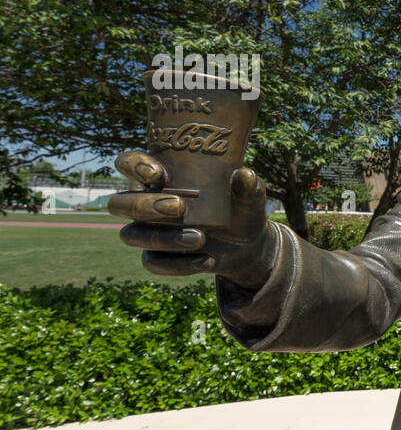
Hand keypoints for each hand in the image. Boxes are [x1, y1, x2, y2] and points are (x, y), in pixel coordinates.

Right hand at [108, 151, 275, 286]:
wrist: (247, 245)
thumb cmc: (241, 209)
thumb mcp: (250, 197)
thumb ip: (248, 186)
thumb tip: (244, 175)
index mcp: (164, 178)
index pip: (130, 164)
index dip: (134, 165)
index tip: (158, 173)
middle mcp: (148, 203)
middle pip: (120, 204)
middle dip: (144, 206)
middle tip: (181, 207)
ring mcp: (150, 232)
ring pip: (131, 235)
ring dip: (163, 238)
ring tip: (200, 238)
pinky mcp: (158, 257)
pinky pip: (152, 264)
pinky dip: (179, 265)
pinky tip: (207, 261)